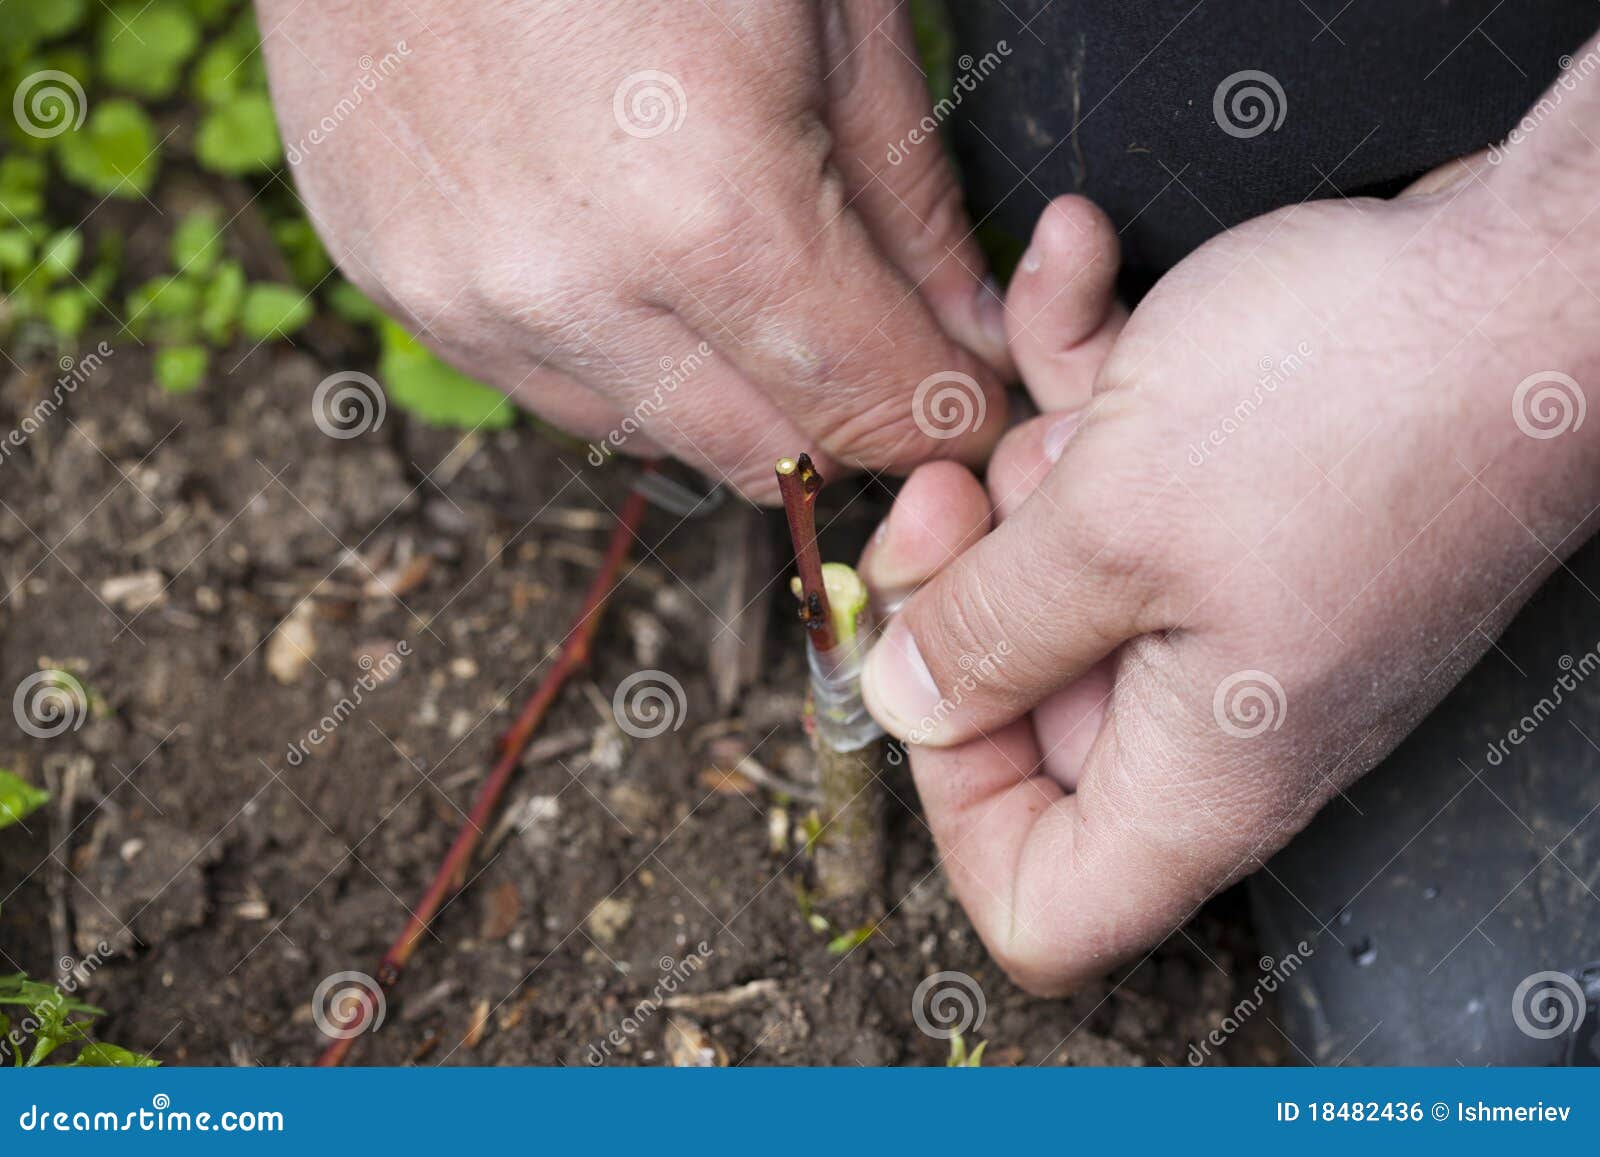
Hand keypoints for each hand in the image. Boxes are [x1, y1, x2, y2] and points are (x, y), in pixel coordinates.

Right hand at [258, 0, 1009, 499]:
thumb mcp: (829, 4)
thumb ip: (906, 193)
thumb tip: (966, 327)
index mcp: (709, 207)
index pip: (869, 403)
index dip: (940, 409)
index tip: (959, 390)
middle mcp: (575, 286)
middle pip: (765, 454)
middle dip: (838, 414)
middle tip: (861, 340)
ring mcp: (469, 293)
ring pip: (652, 436)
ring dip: (721, 390)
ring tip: (731, 275)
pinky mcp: (394, 279)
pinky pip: (545, 384)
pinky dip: (613, 355)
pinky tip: (623, 258)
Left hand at [861, 116, 1599, 991]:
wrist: (1545, 264)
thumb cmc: (1368, 400)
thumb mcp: (1114, 525)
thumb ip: (987, 631)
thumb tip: (907, 698)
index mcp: (1198, 773)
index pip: (1039, 902)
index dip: (957, 806)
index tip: (933, 678)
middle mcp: (1222, 707)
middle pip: (1022, 708)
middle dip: (961, 586)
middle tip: (950, 492)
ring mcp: (1238, 602)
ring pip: (1058, 571)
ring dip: (1028, 462)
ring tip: (1075, 384)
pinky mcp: (1248, 505)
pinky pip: (1120, 464)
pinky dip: (1085, 373)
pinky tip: (1079, 268)